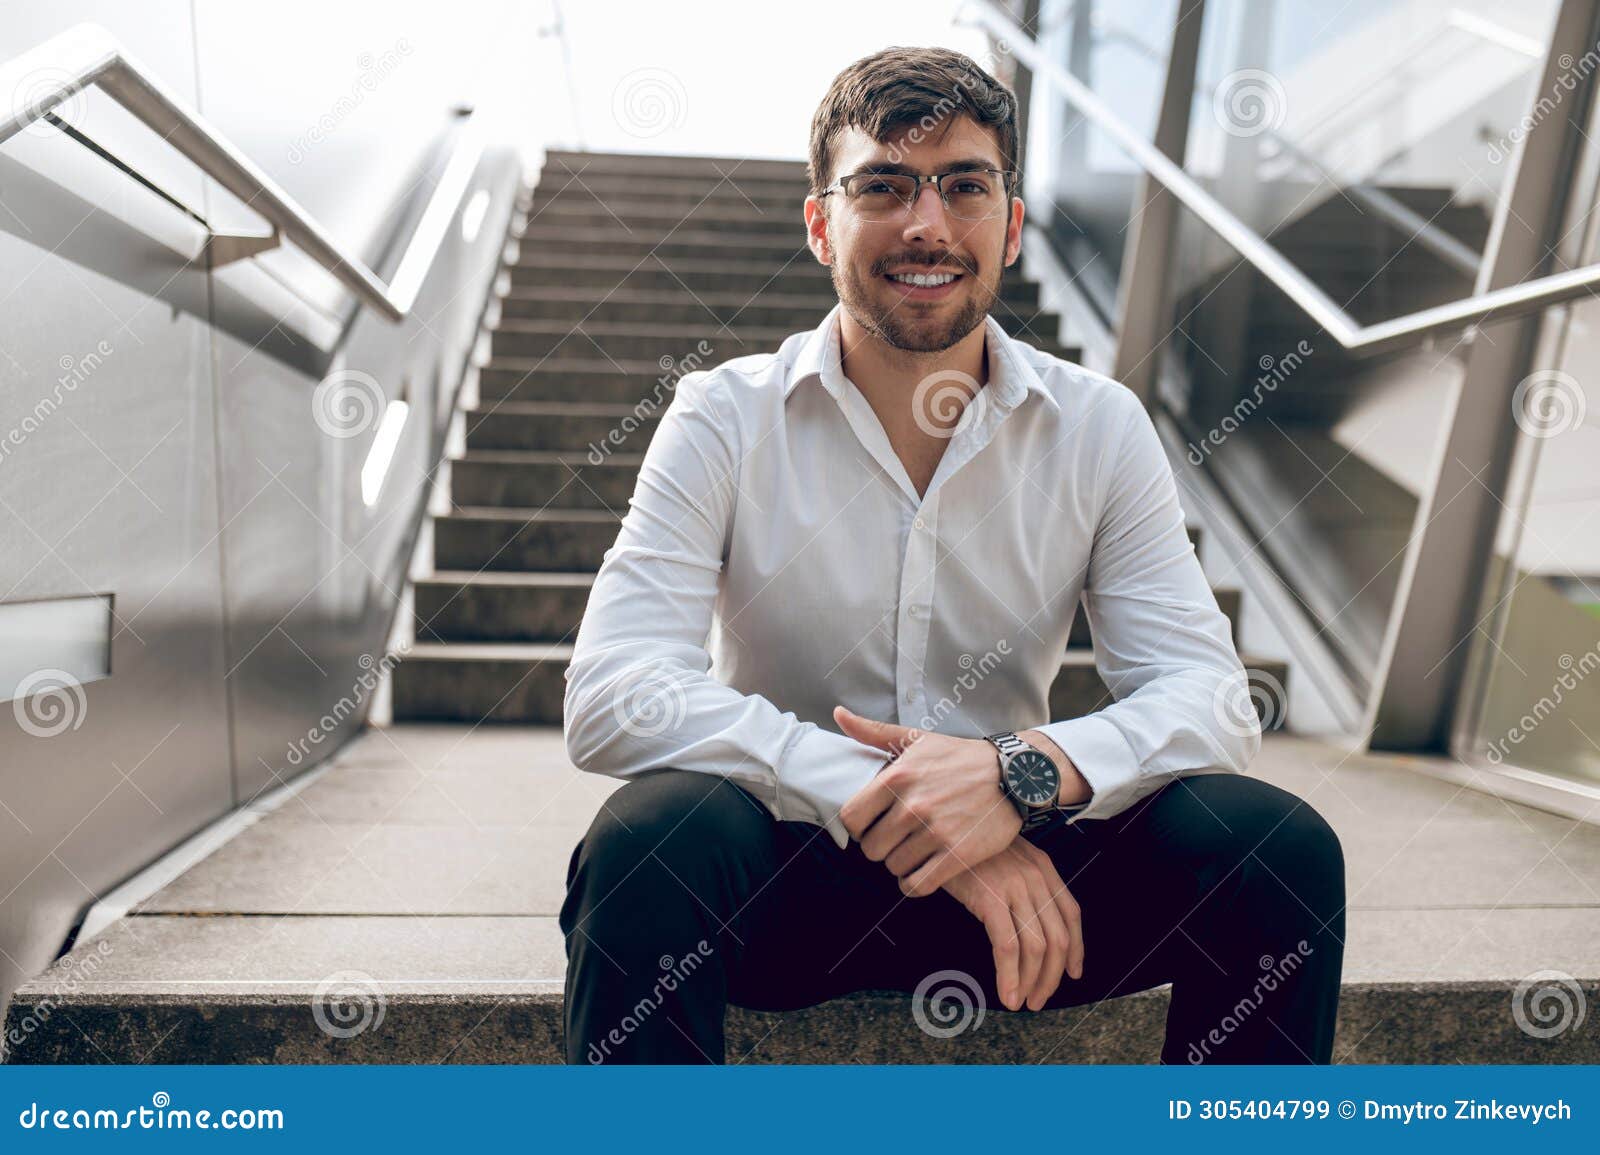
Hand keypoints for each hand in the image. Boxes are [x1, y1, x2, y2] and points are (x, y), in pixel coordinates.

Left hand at [835, 705, 1020, 894]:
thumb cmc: (959, 757)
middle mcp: (912, 805)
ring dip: (901, 863)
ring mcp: (935, 832)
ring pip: (894, 868)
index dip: (859, 826)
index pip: (851, 818)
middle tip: (897, 839)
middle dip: (881, 846)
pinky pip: (917, 885)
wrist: (1013, 774)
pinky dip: (915, 883)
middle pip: (871, 849)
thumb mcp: (916, 738)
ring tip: (915, 850)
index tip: (872, 823)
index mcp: (897, 777)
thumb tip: (838, 713)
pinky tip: (924, 870)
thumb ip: (872, 731)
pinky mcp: (957, 855)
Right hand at [942, 839, 1084, 1010]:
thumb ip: (1021, 881)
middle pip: (1058, 938)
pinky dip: (1009, 976)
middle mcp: (1035, 877)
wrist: (937, 825)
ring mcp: (1015, 887)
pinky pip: (1007, 947)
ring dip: (1031, 982)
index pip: (1072, 914)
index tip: (1072, 973)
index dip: (1077, 948)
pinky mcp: (990, 898)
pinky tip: (1006, 993)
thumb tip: (1027, 921)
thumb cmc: (965, 845)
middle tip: (1039, 999)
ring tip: (1021, 1002)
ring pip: (1036, 948)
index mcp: (1043, 867)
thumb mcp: (1003, 856)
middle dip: (1052, 976)